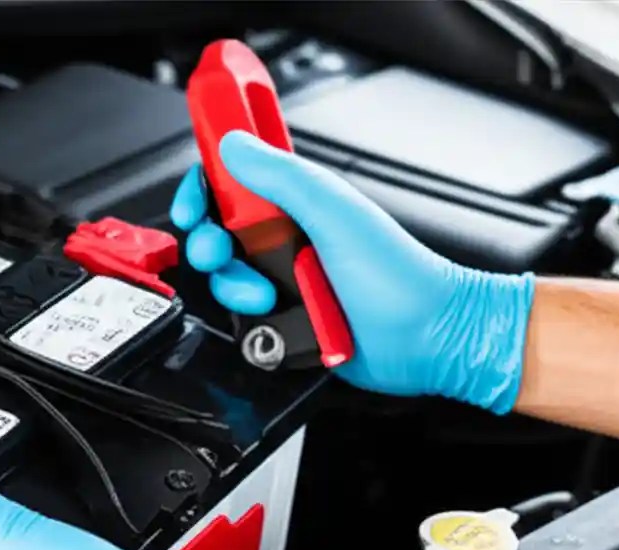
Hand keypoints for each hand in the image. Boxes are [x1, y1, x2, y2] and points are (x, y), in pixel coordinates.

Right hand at [171, 131, 534, 413]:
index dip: (202, 190)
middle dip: (208, 246)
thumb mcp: (332, 209)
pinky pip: (241, 323)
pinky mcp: (281, 323)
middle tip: (220, 252)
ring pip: (224, 283)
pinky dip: (252, 323)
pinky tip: (280, 320)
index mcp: (294, 204)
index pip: (230, 184)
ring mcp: (282, 283)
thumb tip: (233, 144)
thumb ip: (279, 173)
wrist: (424, 336)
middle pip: (215, 235)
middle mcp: (284, 241)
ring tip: (268, 295)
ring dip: (236, 290)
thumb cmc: (397, 274)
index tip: (193, 203)